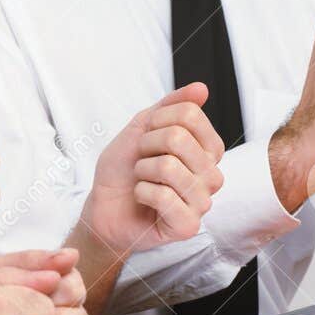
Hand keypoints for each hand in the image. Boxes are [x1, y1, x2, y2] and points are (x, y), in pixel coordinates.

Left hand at [81, 82, 225, 252]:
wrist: (103, 205)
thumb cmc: (124, 169)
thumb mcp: (142, 127)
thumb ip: (172, 105)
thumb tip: (201, 88)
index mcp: (208, 150)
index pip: (190, 115)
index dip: (157, 121)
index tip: (148, 137)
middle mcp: (211, 175)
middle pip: (178, 138)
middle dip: (146, 146)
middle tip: (142, 161)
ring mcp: (202, 202)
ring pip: (169, 167)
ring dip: (142, 171)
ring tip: (143, 180)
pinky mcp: (188, 226)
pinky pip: (164, 197)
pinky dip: (142, 193)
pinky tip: (144, 199)